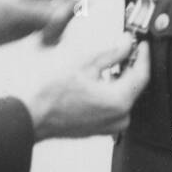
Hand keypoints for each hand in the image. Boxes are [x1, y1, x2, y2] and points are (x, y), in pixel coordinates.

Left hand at [0, 0, 80, 52]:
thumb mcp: (10, 12)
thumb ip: (40, 12)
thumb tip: (66, 13)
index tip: (76, 14)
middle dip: (66, 17)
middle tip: (51, 35)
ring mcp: (36, 4)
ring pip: (63, 15)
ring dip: (60, 29)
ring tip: (45, 43)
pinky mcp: (33, 21)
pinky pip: (53, 27)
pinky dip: (53, 36)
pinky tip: (43, 45)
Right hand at [25, 37, 149, 140]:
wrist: (29, 115)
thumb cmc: (50, 91)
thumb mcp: (85, 62)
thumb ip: (113, 52)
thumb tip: (128, 43)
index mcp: (119, 101)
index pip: (142, 74)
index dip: (142, 55)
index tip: (141, 43)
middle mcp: (118, 118)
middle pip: (134, 86)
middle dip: (130, 65)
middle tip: (124, 47)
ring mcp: (108, 126)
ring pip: (122, 96)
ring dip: (118, 78)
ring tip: (108, 61)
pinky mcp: (98, 129)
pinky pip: (112, 107)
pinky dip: (108, 91)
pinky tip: (96, 79)